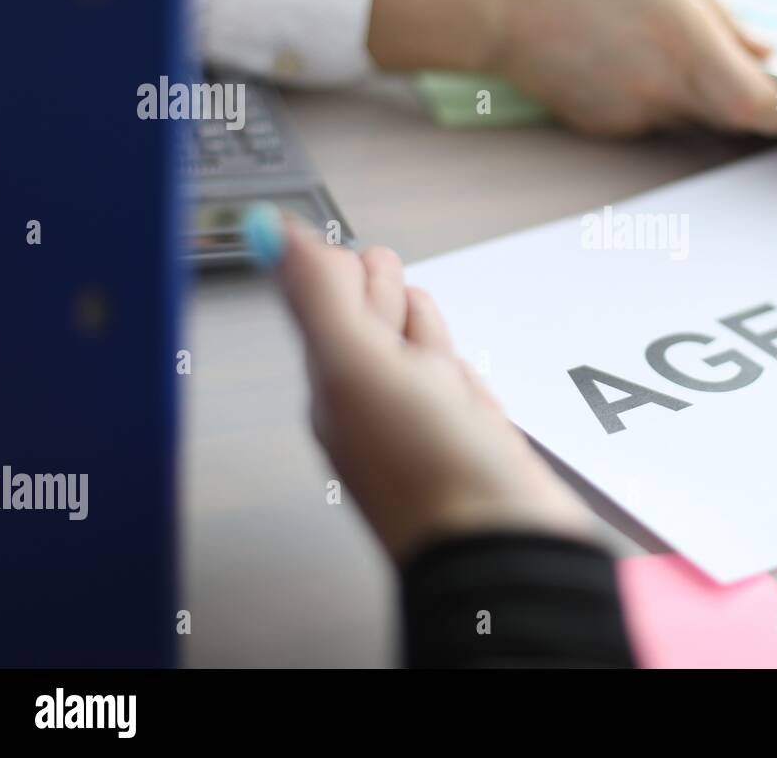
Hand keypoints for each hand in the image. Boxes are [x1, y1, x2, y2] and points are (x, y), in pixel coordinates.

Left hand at [248, 207, 592, 561]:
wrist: (500, 541)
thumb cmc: (425, 470)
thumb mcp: (357, 364)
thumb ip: (320, 297)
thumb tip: (277, 236)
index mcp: (335, 386)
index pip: (326, 310)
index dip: (340, 275)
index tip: (348, 256)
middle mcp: (376, 404)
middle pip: (373, 328)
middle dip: (380, 295)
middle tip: (381, 271)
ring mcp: (426, 422)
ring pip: (418, 354)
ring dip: (420, 327)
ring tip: (418, 313)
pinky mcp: (471, 437)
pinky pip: (458, 389)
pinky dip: (458, 372)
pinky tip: (455, 372)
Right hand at [488, 0, 776, 136]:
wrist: (503, 8)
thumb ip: (725, 19)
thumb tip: (771, 56)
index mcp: (682, 36)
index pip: (759, 106)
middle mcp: (662, 85)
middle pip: (739, 121)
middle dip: (761, 105)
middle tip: (768, 81)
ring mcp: (635, 115)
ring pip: (701, 121)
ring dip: (711, 99)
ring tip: (674, 53)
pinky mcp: (613, 130)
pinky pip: (662, 122)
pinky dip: (668, 101)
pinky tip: (634, 65)